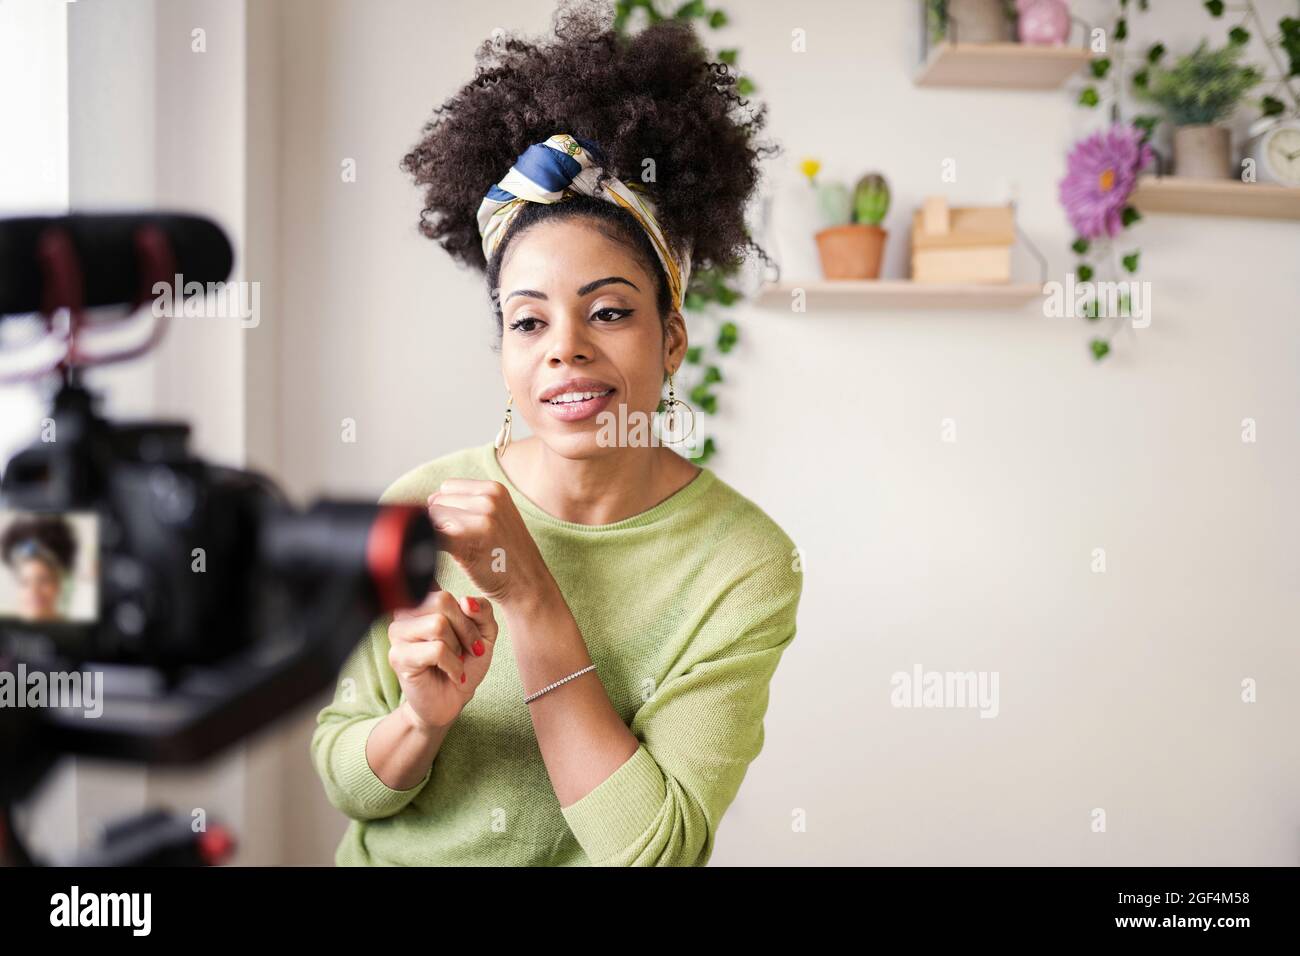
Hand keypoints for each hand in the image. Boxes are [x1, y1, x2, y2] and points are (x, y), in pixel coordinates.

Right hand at [387, 590, 497, 731]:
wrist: (453, 700)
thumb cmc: (465, 662)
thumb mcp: (485, 633)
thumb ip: (482, 611)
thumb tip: (466, 601)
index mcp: (424, 599)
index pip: (440, 580)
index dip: (461, 602)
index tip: (471, 619)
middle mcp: (405, 611)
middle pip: (442, 600)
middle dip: (466, 628)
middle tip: (470, 648)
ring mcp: (397, 632)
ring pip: (437, 624)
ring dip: (458, 648)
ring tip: (457, 660)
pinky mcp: (398, 656)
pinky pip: (436, 650)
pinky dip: (453, 664)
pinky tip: (453, 673)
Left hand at [427, 478, 549, 607]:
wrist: (527, 587)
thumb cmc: (506, 556)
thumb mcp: (497, 517)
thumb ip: (470, 503)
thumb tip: (430, 499)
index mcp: (495, 489)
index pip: (447, 488)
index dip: (447, 509)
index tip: (461, 529)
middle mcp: (489, 499)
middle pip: (437, 502)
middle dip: (441, 522)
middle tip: (463, 544)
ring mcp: (480, 518)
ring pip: (431, 518)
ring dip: (437, 536)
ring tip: (461, 551)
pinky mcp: (465, 539)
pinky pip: (431, 535)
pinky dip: (431, 547)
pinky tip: (451, 559)